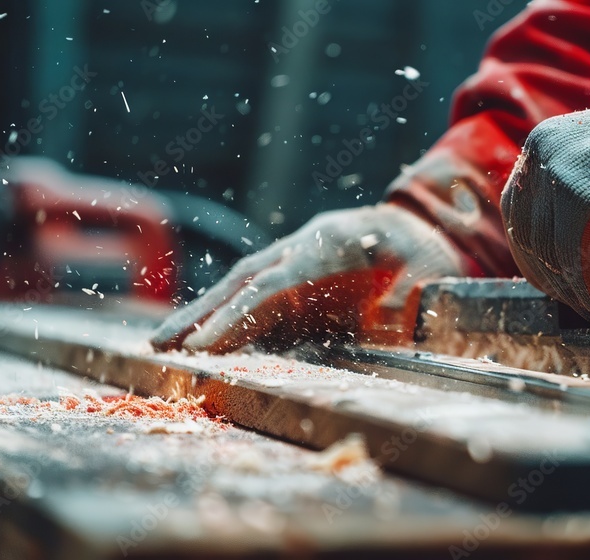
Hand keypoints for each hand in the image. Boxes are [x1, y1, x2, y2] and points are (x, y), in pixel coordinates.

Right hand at [150, 204, 468, 352]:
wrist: (426, 231)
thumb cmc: (428, 257)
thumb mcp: (427, 277)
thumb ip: (402, 302)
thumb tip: (382, 323)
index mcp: (330, 243)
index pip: (275, 283)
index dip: (239, 315)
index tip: (204, 344)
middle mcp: (303, 248)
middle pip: (245, 282)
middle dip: (202, 315)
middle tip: (161, 346)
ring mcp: (296, 260)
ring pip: (241, 288)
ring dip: (203, 316)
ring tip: (162, 346)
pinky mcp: (296, 279)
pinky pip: (255, 300)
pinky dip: (226, 319)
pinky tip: (200, 340)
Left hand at [501, 93, 589, 325]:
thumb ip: (576, 195)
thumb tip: (556, 256)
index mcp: (544, 143)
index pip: (518, 215)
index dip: (536, 258)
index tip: (558, 284)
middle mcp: (545, 153)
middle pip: (532, 241)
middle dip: (558, 282)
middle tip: (586, 306)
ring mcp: (565, 175)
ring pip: (557, 260)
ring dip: (582, 295)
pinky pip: (584, 268)